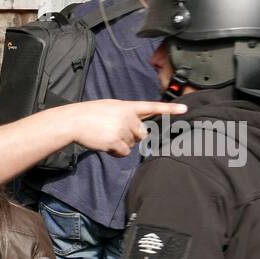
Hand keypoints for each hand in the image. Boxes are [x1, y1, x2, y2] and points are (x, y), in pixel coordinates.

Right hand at [70, 99, 187, 156]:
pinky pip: (124, 152)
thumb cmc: (90, 114)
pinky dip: (116, 152)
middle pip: (143, 133)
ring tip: (106, 136)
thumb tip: (136, 130)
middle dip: (133, 137)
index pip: (152, 107)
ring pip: (132, 144)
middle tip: (116, 133)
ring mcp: (123, 129)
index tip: (185, 110)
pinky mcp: (116, 141)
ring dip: (121, 144)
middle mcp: (128, 117)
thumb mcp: (111, 107)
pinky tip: (105, 145)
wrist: (74, 121)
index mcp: (128, 106)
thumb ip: (126, 115)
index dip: (170, 109)